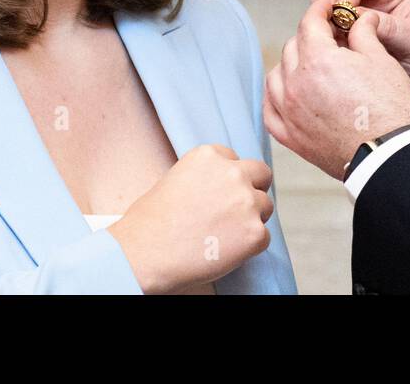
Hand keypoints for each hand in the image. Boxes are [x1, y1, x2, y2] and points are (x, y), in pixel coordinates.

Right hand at [106, 144, 272, 293]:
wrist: (143, 254)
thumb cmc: (150, 223)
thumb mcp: (175, 179)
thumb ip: (205, 177)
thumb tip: (222, 188)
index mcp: (210, 155)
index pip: (236, 161)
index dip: (229, 181)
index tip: (218, 197)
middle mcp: (233, 173)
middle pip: (262, 175)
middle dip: (252, 191)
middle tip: (235, 213)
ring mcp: (246, 202)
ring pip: (265, 207)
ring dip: (250, 220)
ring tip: (222, 236)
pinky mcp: (254, 232)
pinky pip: (263, 237)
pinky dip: (249, 247)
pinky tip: (224, 251)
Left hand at [264, 0, 409, 179]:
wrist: (389, 157)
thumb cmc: (391, 110)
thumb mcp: (382, 60)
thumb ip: (364, 33)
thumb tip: (359, 19)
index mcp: (318, 60)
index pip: (309, 22)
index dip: (320, 10)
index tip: (326, 8)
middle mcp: (296, 83)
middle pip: (293, 47)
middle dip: (309, 36)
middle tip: (327, 37)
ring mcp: (289, 112)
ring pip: (277, 75)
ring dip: (291, 64)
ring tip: (310, 64)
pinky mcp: (290, 136)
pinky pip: (270, 109)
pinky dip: (277, 96)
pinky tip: (289, 92)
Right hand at [308, 0, 409, 134]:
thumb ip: (392, 27)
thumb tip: (358, 15)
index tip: (345, 5)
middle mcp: (368, 5)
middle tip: (327, 19)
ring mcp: (352, 27)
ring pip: (322, 12)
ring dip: (320, 22)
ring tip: (330, 42)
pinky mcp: (343, 49)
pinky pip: (323, 39)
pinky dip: (321, 44)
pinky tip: (330, 58)